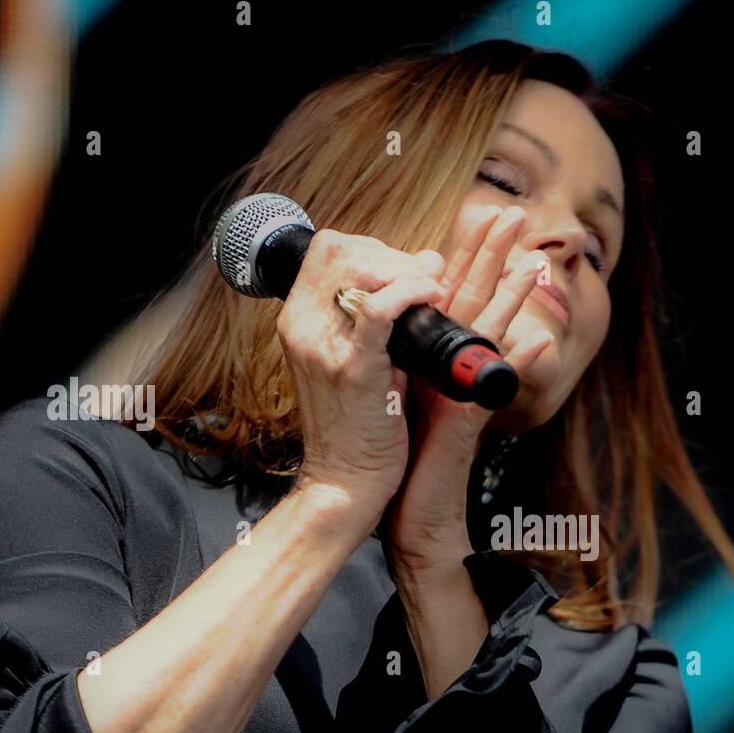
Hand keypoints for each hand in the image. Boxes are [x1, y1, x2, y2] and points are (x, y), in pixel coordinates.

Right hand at [275, 228, 446, 540]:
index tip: (405, 273)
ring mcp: (324, 347)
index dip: (372, 248)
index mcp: (301, 322)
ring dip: (404, 270)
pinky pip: (378, 309)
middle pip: (340, 249)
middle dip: (391, 255)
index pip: (327, 248)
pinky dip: (409, 292)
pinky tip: (433, 296)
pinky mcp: (354, 369)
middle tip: (423, 283)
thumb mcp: (365, 358)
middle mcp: (304, 327)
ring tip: (431, 291)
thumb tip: (429, 261)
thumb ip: (388, 313)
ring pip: (358, 268)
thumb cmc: (362, 426)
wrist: (346, 484)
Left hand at [383, 204, 555, 574]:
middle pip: (476, 300)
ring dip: (515, 299)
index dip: (464, 255)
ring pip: (491, 334)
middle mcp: (451, 369)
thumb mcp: (389, 389)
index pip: (450, 293)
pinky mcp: (463, 422)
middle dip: (493, 256)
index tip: (477, 216)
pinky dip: (518, 366)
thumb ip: (400, 352)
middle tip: (513, 216)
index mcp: (430, 356)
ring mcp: (462, 394)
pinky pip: (491, 388)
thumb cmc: (389, 451)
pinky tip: (539, 345)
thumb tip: (393, 312)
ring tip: (536, 265)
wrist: (392, 503)